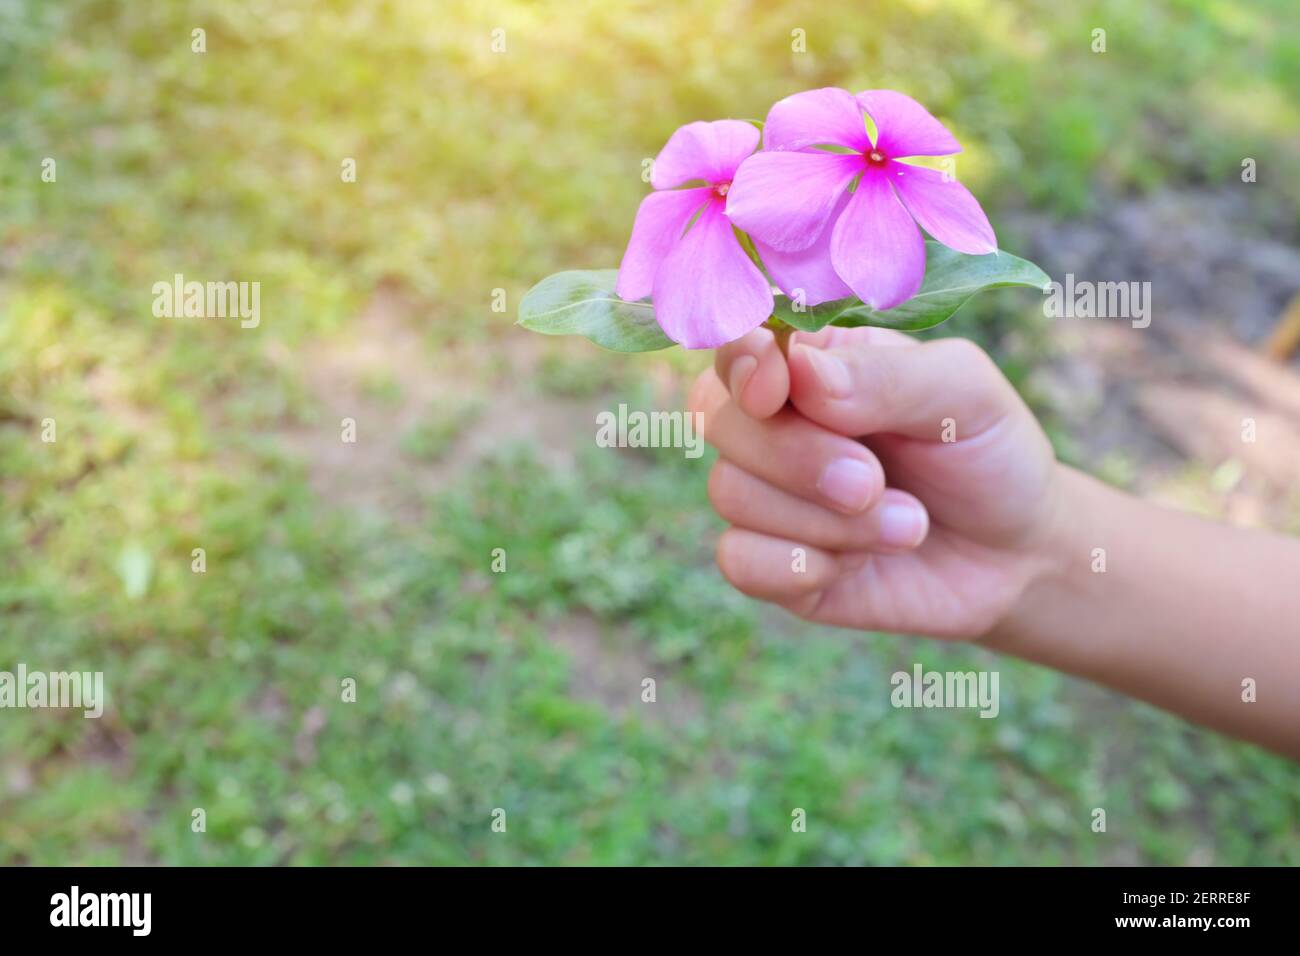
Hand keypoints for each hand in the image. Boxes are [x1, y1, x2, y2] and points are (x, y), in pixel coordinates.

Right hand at [688, 325, 1066, 638]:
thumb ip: (882, 375)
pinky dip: (801, 567)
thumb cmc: (987, 453)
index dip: (742, 365)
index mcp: (812, 360)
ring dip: (826, 521)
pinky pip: (739, 560)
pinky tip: (856, 565)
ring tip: (906, 525)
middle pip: (721, 420)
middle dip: (798, 458)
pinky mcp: (770, 563)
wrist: (1015, 557)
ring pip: (731, 493)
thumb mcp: (961, 392)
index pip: (738, 343)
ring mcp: (766, 493)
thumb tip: (797, 373)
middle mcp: (774, 422)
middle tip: (874, 482)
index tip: (775, 392)